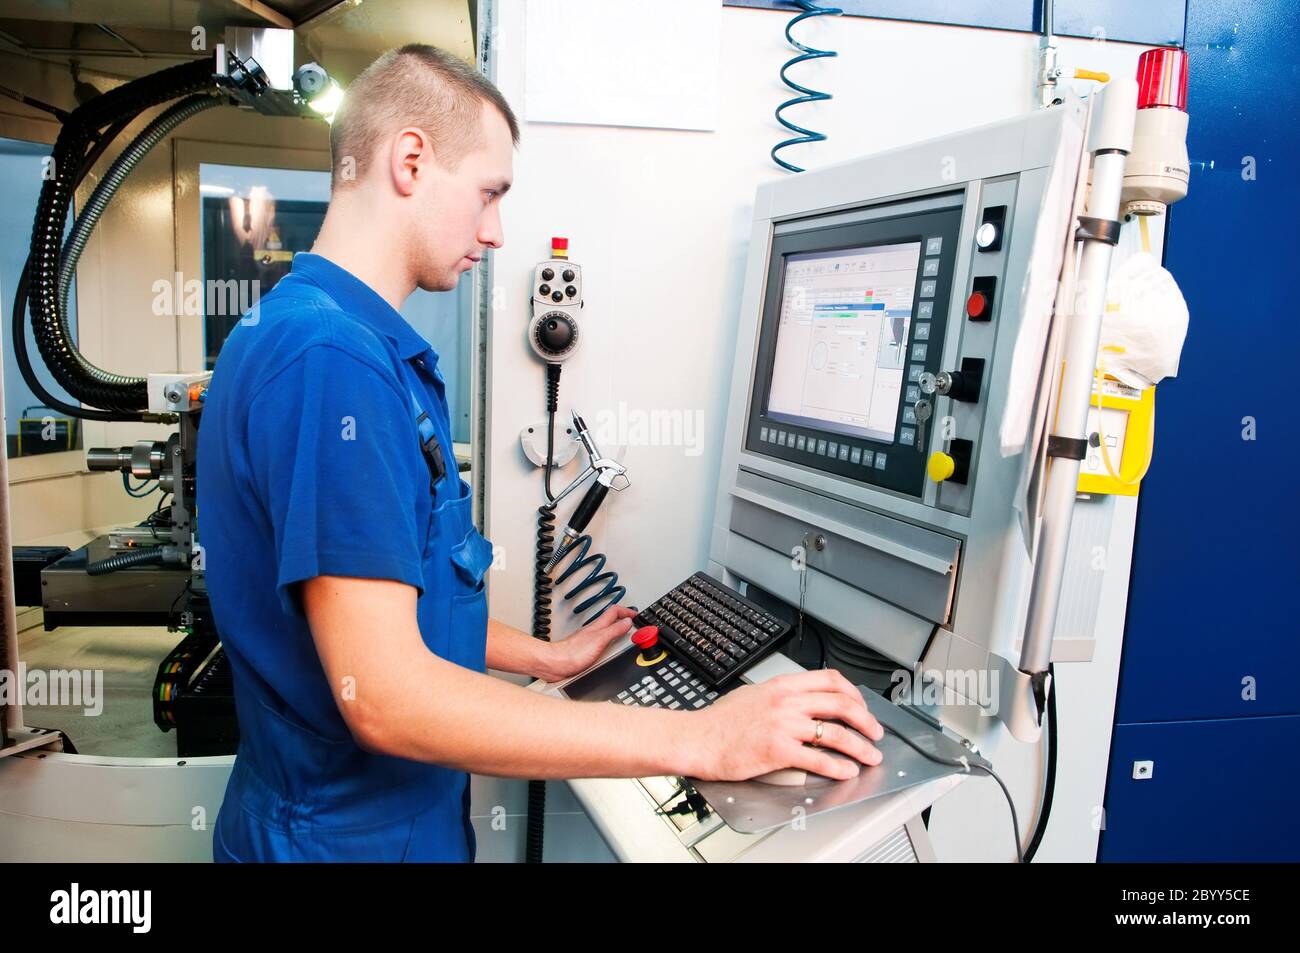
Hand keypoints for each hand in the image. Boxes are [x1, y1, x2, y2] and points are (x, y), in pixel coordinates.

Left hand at [547, 605, 637, 679]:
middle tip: (633, 622)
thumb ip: (614, 630)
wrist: (556, 664)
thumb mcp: (600, 640)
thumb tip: (628, 622)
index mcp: (598, 626)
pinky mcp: (587, 651)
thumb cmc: (572, 653)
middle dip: (624, 619)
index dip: (627, 611)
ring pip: (607, 631)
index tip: (636, 615)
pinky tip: (611, 648)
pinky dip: (610, 643)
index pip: (615, 611)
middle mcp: (594, 631)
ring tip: (626, 632)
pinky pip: (602, 643)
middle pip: (611, 620)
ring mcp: (590, 640)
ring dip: (617, 630)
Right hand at [684, 669, 884, 780]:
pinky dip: (838, 766)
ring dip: (860, 746)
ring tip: (870, 755)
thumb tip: (799, 703)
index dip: (853, 693)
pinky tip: (846, 771)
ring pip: (836, 732)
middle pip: (841, 704)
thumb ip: (780, 697)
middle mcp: (787, 702)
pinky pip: (818, 758)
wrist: (697, 738)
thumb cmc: (719, 721)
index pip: (830, 680)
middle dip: (866, 719)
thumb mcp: (753, 695)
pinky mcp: (778, 750)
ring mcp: (784, 725)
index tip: (861, 706)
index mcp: (782, 685)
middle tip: (875, 731)